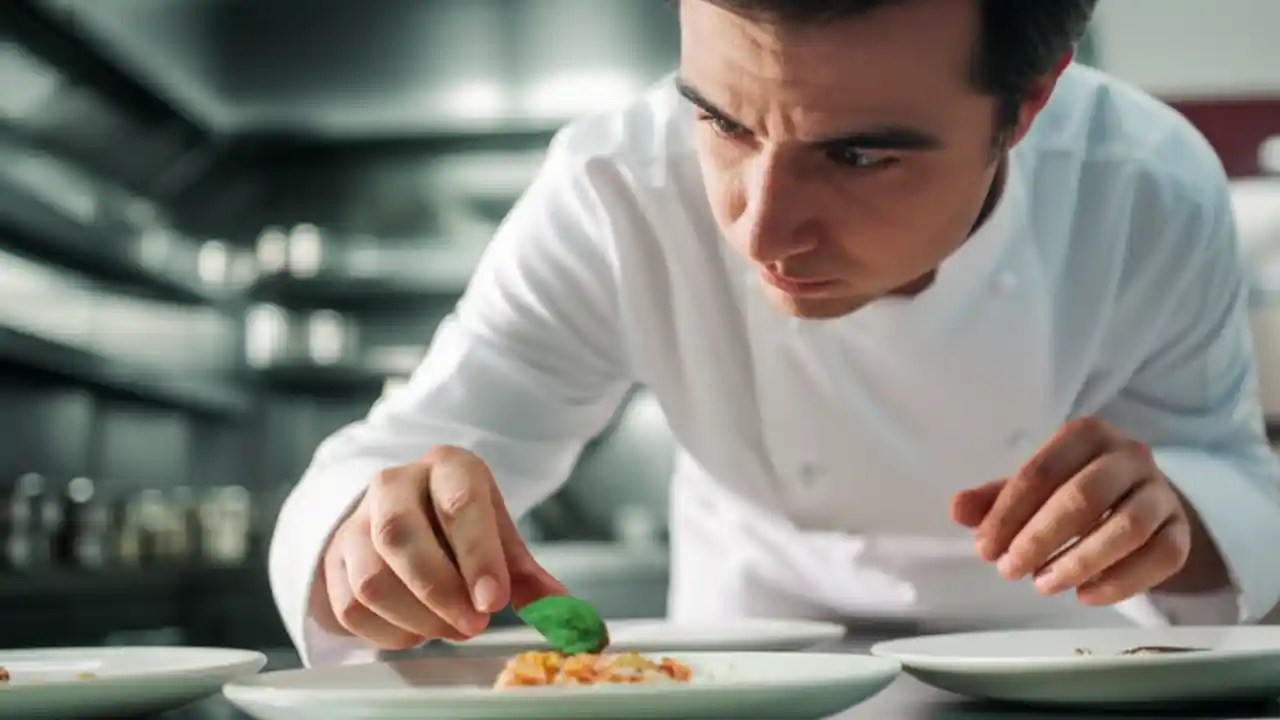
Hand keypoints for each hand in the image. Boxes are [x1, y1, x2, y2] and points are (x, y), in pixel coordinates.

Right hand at [309, 445, 565, 649]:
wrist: (403, 518)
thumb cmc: (458, 528)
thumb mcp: (497, 537)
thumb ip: (526, 576)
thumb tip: (563, 614)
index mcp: (447, 467)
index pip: (458, 502)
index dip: (477, 555)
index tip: (495, 600)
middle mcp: (394, 485)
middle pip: (401, 536)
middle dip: (440, 592)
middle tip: (474, 624)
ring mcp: (356, 522)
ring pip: (372, 579)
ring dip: (417, 618)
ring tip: (451, 627)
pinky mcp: (333, 561)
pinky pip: (351, 607)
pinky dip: (389, 632)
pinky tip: (418, 629)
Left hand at [950, 418, 1207, 605]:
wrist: (1142, 500)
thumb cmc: (1076, 489)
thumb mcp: (1033, 488)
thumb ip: (995, 498)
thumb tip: (957, 509)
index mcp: (1086, 435)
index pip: (1042, 472)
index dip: (1009, 513)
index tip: (985, 549)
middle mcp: (1130, 455)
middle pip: (1084, 497)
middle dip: (1040, 538)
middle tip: (1009, 570)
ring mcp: (1161, 492)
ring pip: (1127, 528)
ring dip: (1079, 562)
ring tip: (1044, 586)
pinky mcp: (1182, 530)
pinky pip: (1161, 557)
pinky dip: (1121, 582)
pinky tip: (1084, 596)